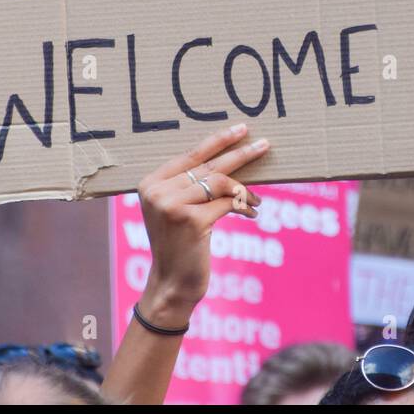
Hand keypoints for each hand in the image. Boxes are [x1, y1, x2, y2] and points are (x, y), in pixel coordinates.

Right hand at [135, 123, 268, 328]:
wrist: (171, 284)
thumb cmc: (179, 245)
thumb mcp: (176, 211)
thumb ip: (190, 185)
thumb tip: (228, 158)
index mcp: (150, 183)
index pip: (190, 155)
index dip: (217, 141)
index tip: (239, 130)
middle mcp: (157, 191)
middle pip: (207, 165)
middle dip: (239, 153)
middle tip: (263, 144)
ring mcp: (172, 205)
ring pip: (219, 182)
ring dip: (244, 188)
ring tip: (257, 198)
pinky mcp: (191, 220)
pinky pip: (227, 203)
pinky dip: (244, 206)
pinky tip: (253, 212)